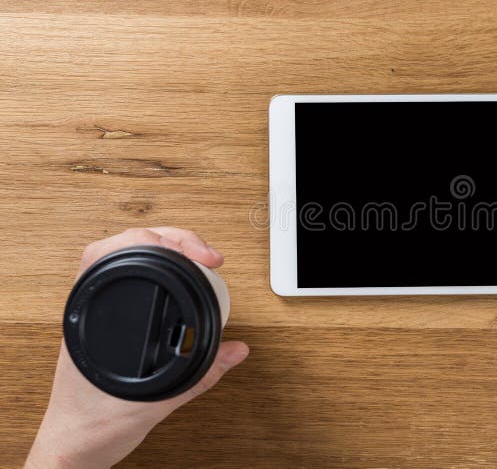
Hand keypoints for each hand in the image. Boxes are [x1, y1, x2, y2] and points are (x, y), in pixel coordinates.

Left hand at [26, 228, 248, 468]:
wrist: (71, 450)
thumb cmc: (92, 426)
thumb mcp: (155, 401)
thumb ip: (200, 376)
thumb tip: (234, 350)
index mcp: (91, 316)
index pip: (116, 250)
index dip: (162, 240)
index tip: (196, 256)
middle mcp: (92, 307)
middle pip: (129, 244)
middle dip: (175, 240)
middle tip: (209, 257)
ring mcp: (99, 314)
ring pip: (128, 258)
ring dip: (166, 249)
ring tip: (199, 258)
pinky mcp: (109, 325)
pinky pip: (133, 279)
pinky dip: (161, 269)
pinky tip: (180, 279)